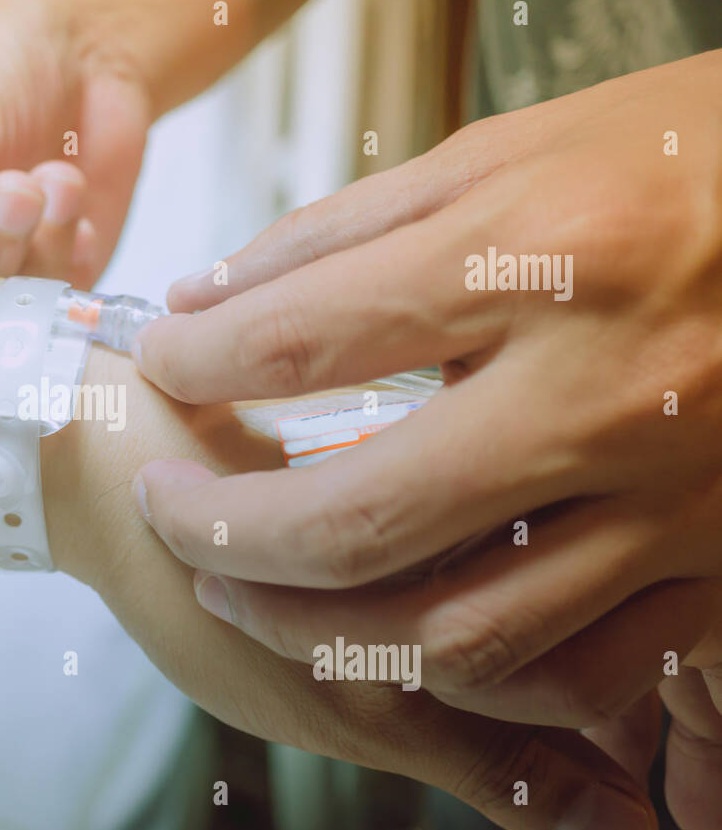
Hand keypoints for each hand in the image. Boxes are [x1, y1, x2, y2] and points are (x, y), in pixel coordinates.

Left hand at [129, 50, 721, 829]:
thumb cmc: (696, 161)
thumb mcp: (516, 152)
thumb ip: (348, 232)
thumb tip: (205, 301)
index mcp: (548, 256)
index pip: (304, 337)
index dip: (197, 360)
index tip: (161, 364)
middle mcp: (609, 393)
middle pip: (358, 522)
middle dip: (223, 534)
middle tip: (165, 512)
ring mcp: (674, 498)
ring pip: (458, 636)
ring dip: (320, 633)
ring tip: (250, 591)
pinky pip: (575, 675)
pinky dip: (468, 677)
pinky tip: (405, 636)